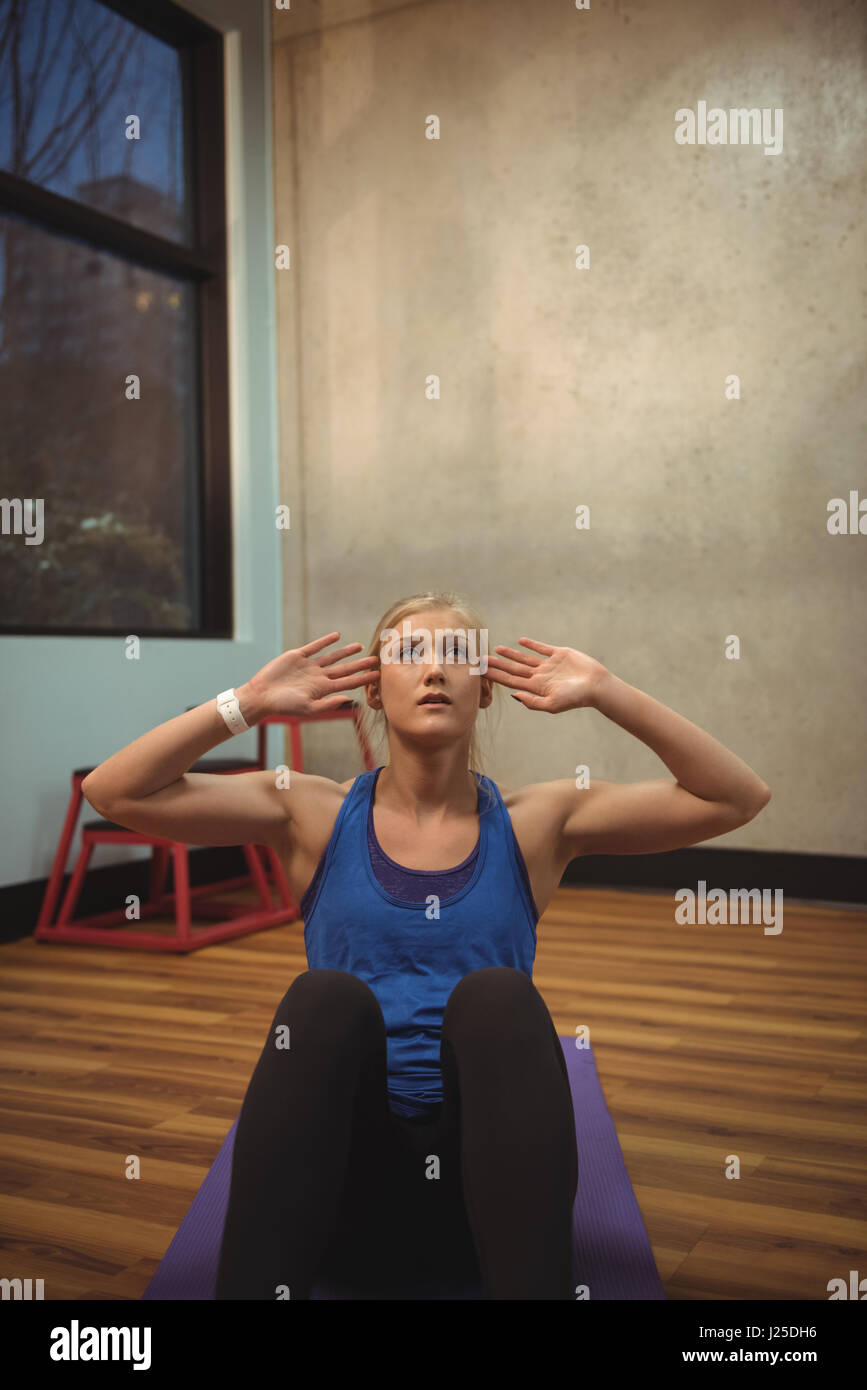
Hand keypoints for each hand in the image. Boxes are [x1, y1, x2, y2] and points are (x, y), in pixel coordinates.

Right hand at [239, 632, 378, 718]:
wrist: (262, 695)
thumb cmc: (283, 706)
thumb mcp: (307, 708)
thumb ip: (328, 704)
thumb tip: (348, 699)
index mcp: (323, 689)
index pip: (348, 683)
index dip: (363, 678)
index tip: (377, 675)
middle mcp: (319, 677)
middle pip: (344, 669)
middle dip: (360, 665)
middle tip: (376, 659)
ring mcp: (309, 666)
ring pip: (332, 657)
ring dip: (346, 652)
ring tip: (359, 646)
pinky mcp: (298, 656)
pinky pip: (315, 647)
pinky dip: (325, 641)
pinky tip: (336, 636)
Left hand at [486, 638, 608, 712]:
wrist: (597, 686)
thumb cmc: (576, 698)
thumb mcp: (552, 705)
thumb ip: (532, 702)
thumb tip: (513, 695)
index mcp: (536, 687)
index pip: (511, 680)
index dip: (495, 675)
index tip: (481, 671)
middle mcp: (540, 676)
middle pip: (514, 669)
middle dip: (498, 665)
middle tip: (481, 659)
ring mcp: (549, 665)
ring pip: (525, 658)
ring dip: (511, 654)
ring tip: (497, 649)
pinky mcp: (560, 654)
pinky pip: (542, 648)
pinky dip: (532, 645)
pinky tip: (521, 641)